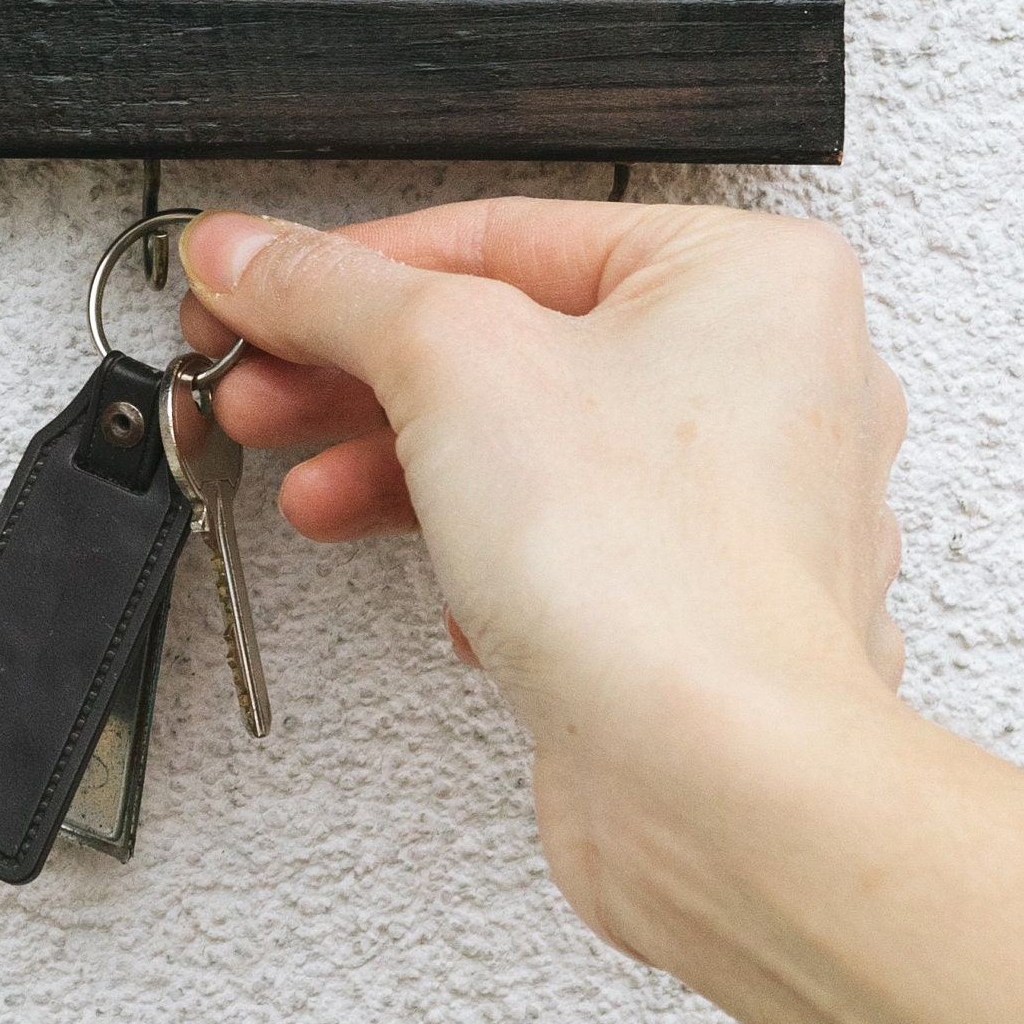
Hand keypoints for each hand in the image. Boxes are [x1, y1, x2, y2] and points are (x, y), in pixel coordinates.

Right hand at [176, 199, 908, 957]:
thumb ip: (329, 290)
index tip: (257, 286)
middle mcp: (772, 382)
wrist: (719, 790)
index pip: (499, 234)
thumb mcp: (445, 358)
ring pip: (529, 445)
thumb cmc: (658, 572)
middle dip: (359, 370)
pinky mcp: (702, 612)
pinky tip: (421, 574)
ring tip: (308, 482)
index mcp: (746, 278)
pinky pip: (563, 543)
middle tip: (260, 379)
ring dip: (396, 460)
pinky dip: (476, 545)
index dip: (350, 265)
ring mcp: (745, 509)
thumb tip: (252, 255)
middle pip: (507, 340)